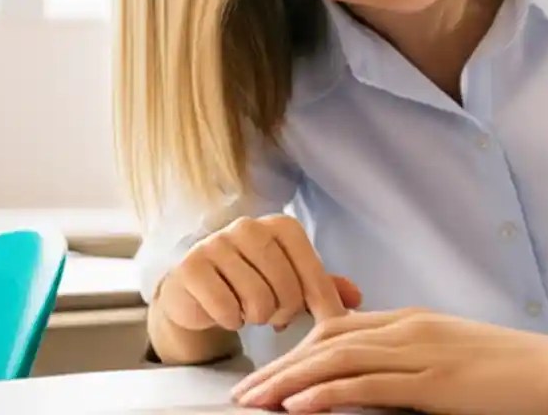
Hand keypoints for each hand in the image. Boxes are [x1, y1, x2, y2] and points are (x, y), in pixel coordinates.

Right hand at [156, 215, 361, 332]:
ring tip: (251, 312)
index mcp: (281, 225)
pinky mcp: (190, 267)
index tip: (329, 322)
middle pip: (286, 287)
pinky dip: (231, 321)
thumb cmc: (252, 282)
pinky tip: (228, 314)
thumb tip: (357, 297)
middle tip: (277, 317)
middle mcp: (249, 227)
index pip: (312, 268)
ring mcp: (216, 244)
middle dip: (286, 312)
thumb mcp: (292, 282)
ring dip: (258, 318)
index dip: (322, 301)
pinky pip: (225, 308)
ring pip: (256, 300)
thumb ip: (324, 286)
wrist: (197, 290)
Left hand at [230, 308, 547, 413]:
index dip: (296, 351)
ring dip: (288, 381)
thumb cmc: (509, 373)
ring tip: (254, 402)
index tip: (267, 377)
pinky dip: (327, 393)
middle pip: (326, 341)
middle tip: (242, 395)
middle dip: (279, 368)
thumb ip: (412, 364)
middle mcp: (409, 329)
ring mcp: (420, 352)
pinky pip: (368, 384)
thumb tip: (378, 385)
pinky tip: (298, 406)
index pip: (338, 328)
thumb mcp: (452, 358)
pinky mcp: (433, 382)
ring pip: (336, 359)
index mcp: (413, 321)